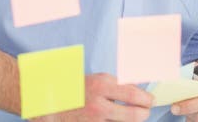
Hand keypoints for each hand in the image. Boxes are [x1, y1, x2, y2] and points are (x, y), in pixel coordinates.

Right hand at [32, 73, 152, 121]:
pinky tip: (113, 120)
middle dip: (144, 114)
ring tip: (131, 116)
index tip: (151, 100)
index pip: (135, 94)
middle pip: (135, 115)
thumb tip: (140, 90)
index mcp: (102, 86)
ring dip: (130, 121)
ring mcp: (92, 121)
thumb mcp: (98, 79)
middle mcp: (98, 105)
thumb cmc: (76, 88)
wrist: (46, 101)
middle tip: (145, 111)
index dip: (148, 99)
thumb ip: (118, 85)